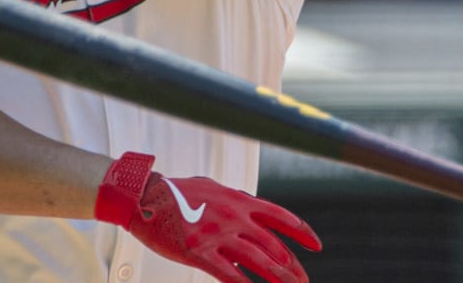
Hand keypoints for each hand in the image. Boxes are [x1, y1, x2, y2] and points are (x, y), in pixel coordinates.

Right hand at [95, 153, 320, 282]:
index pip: (281, 216)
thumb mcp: (214, 189)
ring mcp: (218, 235)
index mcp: (240, 200)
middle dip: (292, 266)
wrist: (145, 196)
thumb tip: (252, 208)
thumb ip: (236, 201)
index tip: (316, 245)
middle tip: (303, 281)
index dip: (302, 232)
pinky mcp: (199, 252)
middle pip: (273, 246)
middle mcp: (234, 217)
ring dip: (278, 279)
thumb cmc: (177, 193)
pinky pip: (229, 275)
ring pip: (258, 262)